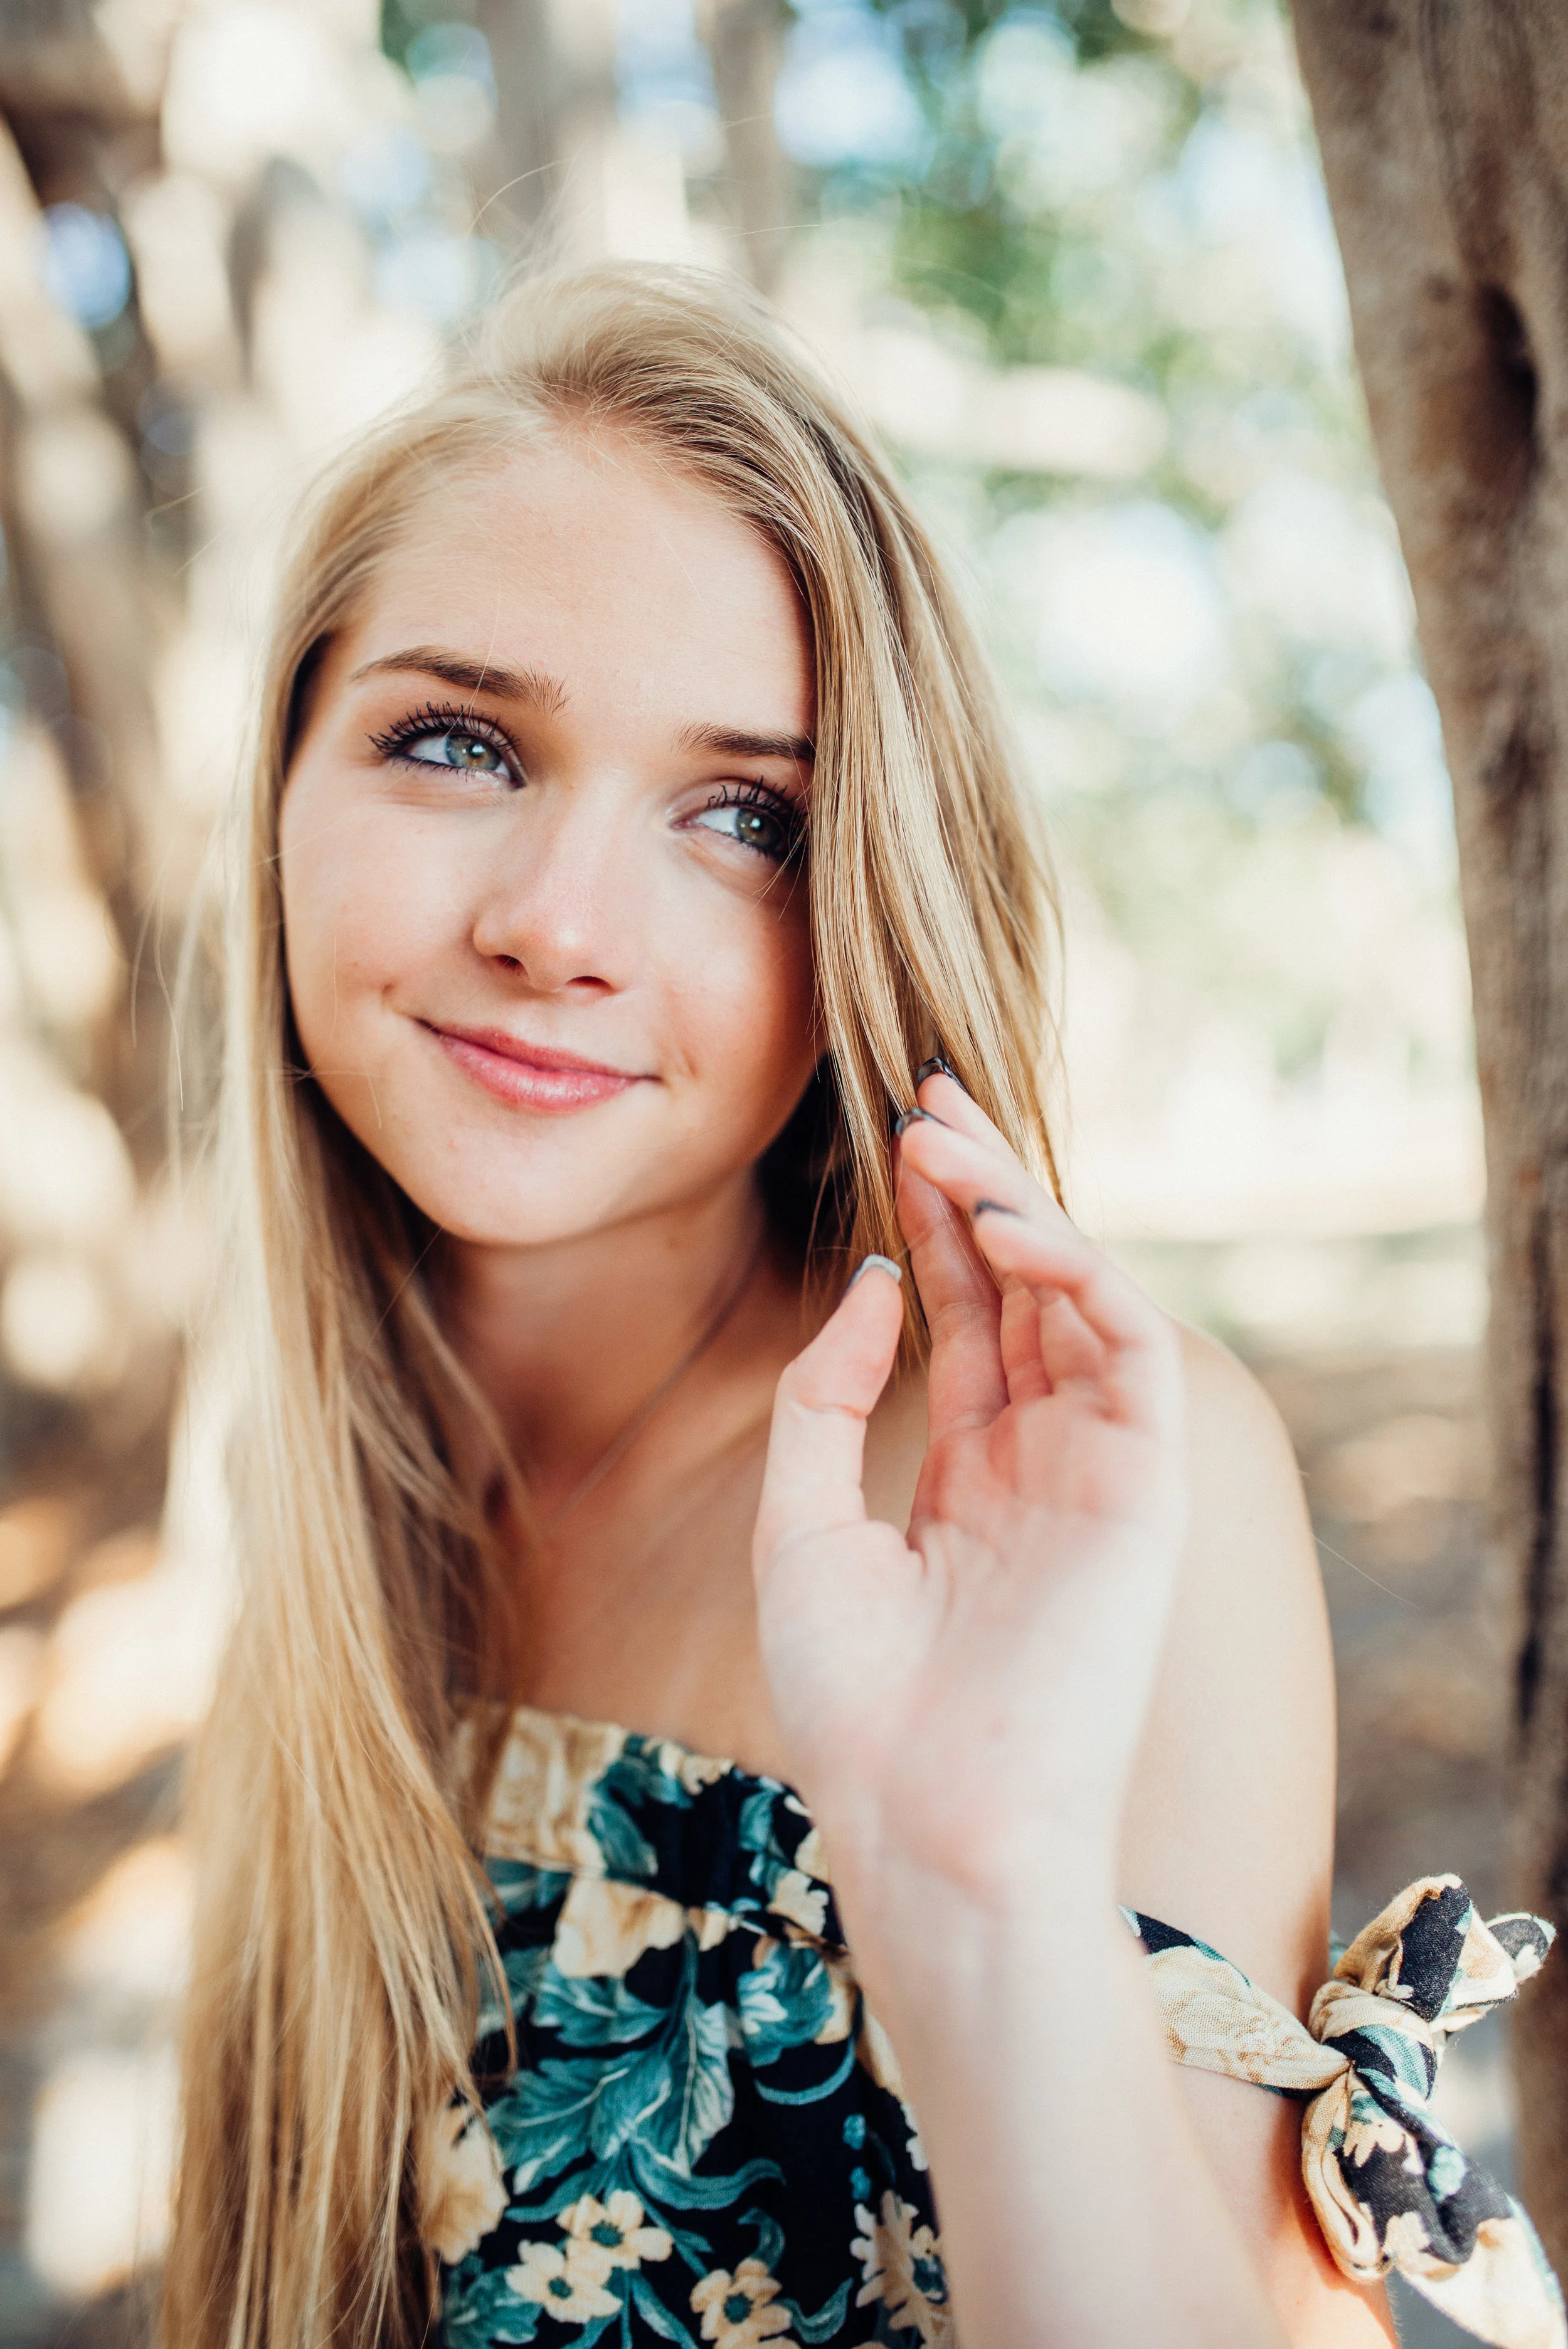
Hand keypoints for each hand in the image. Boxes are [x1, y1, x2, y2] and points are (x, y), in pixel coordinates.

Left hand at [753, 1070, 1187, 1922]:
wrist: (923, 1820)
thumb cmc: (856, 1700)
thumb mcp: (801, 1524)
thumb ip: (827, 1396)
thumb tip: (877, 1278)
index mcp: (971, 1478)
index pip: (966, 1318)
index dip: (939, 1224)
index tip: (901, 1134)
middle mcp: (1043, 1461)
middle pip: (1023, 1290)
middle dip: (983, 1186)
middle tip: (930, 1093)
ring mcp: (1099, 1471)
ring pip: (1080, 1300)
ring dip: (1021, 1208)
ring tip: (945, 1138)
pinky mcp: (1148, 1487)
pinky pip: (1133, 1350)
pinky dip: (1080, 1273)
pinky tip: (1007, 1224)